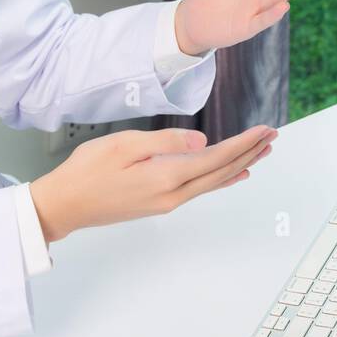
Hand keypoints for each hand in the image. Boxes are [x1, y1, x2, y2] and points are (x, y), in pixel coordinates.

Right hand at [28, 125, 276, 242]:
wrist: (64, 205)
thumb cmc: (86, 171)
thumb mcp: (124, 145)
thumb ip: (166, 142)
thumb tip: (203, 141)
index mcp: (166, 177)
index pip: (216, 158)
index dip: (243, 144)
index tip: (264, 130)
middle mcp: (173, 195)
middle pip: (222, 172)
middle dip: (250, 153)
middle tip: (273, 137)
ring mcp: (167, 202)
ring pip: (214, 181)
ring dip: (240, 164)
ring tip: (262, 152)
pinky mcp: (159, 203)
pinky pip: (201, 188)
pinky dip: (221, 177)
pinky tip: (233, 175)